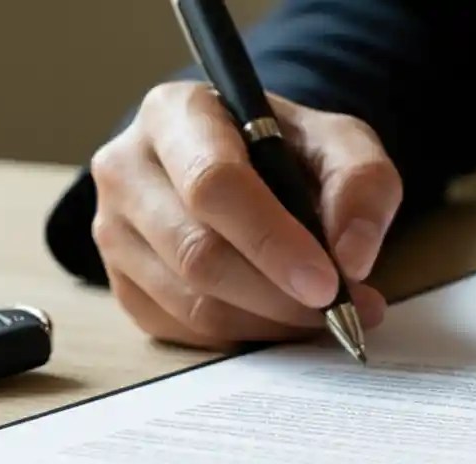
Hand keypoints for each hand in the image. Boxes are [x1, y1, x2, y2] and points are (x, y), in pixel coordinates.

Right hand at [89, 81, 401, 348]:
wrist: (242, 165)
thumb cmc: (286, 150)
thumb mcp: (340, 143)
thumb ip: (361, 185)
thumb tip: (352, 259)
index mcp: (175, 114)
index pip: (213, 184)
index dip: (272, 240)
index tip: (327, 282)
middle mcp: (127, 169)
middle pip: (198, 253)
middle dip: (279, 295)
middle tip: (341, 310)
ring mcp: (114, 231)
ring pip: (191, 302)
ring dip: (269, 322)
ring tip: (323, 315)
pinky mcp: (123, 285)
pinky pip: (184, 331)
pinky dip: (245, 337)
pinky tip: (283, 320)